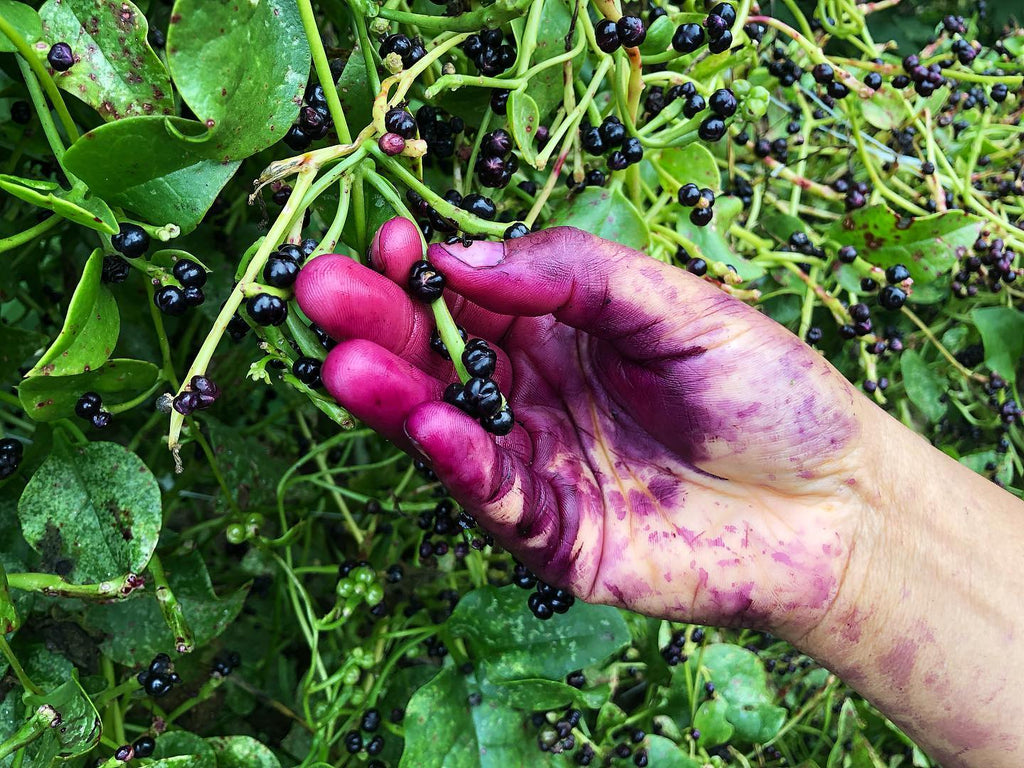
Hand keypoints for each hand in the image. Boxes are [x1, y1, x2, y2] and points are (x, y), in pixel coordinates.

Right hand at [295, 218, 880, 636]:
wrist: (834, 504)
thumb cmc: (768, 393)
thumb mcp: (678, 306)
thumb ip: (575, 275)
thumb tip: (462, 254)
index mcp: (563, 335)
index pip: (472, 300)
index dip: (426, 273)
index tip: (390, 242)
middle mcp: (537, 399)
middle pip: (442, 361)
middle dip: (381, 326)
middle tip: (322, 291)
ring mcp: (541, 468)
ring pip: (452, 430)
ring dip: (397, 398)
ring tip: (346, 364)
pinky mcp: (555, 537)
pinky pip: (497, 498)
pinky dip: (461, 464)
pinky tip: (430, 425)